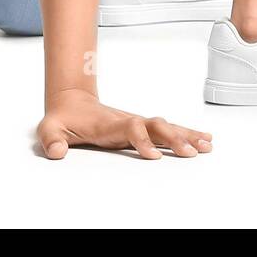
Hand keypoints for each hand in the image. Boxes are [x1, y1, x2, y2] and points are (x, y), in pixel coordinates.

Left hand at [38, 89, 213, 159]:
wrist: (71, 101)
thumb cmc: (63, 118)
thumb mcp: (50, 129)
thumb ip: (51, 140)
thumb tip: (56, 152)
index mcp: (108, 124)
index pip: (129, 128)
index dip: (142, 139)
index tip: (154, 155)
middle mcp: (127, 121)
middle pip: (154, 126)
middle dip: (173, 138)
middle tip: (191, 152)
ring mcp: (136, 123)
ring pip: (165, 127)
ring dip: (186, 135)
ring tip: (207, 146)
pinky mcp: (142, 127)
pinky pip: (168, 130)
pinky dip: (187, 134)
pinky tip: (204, 140)